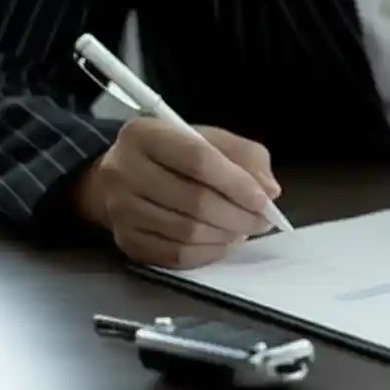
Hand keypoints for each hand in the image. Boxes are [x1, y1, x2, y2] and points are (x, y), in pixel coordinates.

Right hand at [73, 118, 280, 268]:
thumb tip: (269, 190)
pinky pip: (177, 255)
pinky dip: (209, 253)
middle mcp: (123, 171)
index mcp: (145, 135)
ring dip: (226, 235)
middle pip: (195, 201)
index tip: (264, 199)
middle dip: (239, 216)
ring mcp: (120, 210)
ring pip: (188, 232)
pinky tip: (222, 242)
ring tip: (243, 229)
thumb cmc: (172, 155)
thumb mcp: (209, 139)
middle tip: (261, 220)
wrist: (122, 176)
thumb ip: (245, 157)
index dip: (237, 184)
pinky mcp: (126, 241)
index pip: (198, 161)